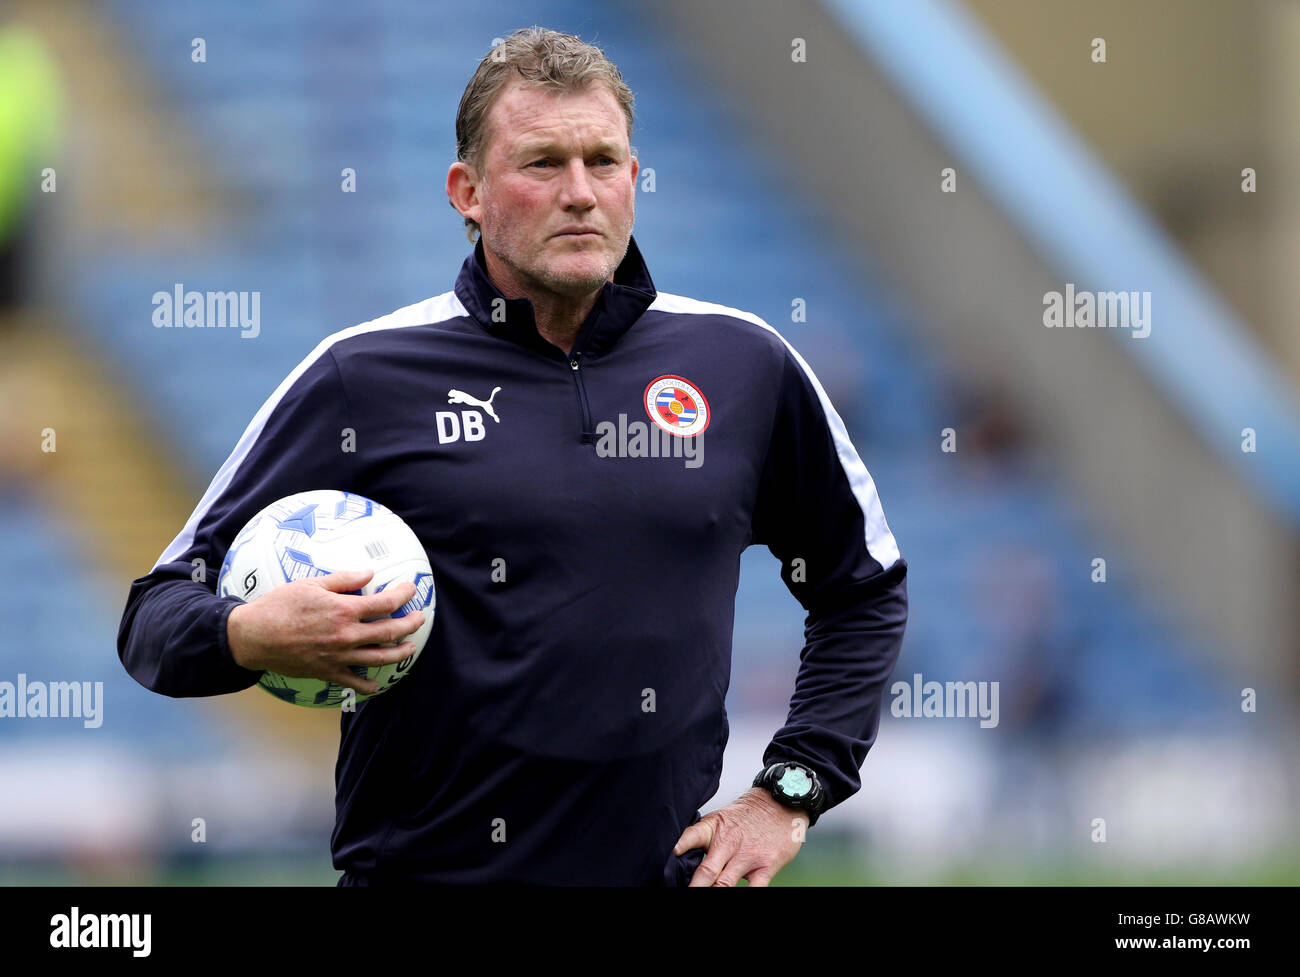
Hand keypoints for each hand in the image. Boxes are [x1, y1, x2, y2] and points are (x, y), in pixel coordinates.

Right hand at [226, 568, 423, 694]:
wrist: (253, 637)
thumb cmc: (280, 606)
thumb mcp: (311, 584)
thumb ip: (343, 580)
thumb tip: (369, 573)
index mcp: (343, 610)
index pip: (386, 604)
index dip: (404, 595)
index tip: (411, 589)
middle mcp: (346, 636)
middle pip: (390, 632)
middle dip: (410, 624)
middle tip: (419, 617)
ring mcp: (339, 657)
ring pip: (380, 658)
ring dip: (400, 653)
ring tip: (410, 647)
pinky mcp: (328, 672)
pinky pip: (355, 682)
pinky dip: (369, 684)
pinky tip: (378, 682)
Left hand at [673, 787, 807, 886]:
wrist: (781, 802)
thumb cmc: (749, 815)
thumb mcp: (722, 818)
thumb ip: (704, 838)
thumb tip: (681, 857)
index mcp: (714, 828)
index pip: (692, 836)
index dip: (680, 845)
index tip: (673, 854)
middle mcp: (728, 843)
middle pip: (706, 871)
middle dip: (694, 887)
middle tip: (685, 892)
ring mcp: (747, 856)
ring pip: (724, 884)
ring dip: (712, 893)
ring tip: (699, 898)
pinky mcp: (766, 866)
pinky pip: (754, 890)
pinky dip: (745, 896)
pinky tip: (737, 897)